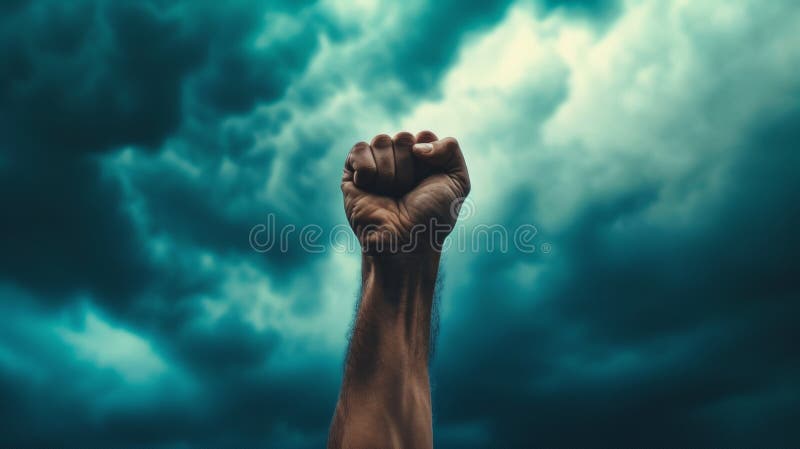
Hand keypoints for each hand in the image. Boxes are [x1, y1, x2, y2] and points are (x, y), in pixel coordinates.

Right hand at [341, 130, 470, 252]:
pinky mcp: (352, 172)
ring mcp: (375, 164)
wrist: (405, 241)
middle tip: (407, 192)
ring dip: (390, 173)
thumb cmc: (431, 217)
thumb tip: (416, 143)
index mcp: (422, 159)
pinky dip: (368, 169)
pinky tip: (370, 188)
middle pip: (403, 137)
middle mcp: (398, 159)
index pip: (424, 136)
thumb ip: (451, 148)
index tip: (428, 183)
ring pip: (382, 141)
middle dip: (409, 167)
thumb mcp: (457, 181)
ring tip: (390, 194)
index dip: (429, 159)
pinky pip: (360, 149)